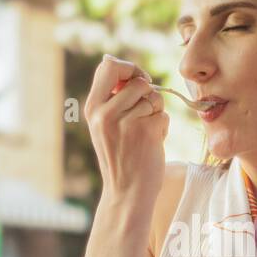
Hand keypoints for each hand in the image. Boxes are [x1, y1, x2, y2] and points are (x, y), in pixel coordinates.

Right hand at [83, 54, 167, 207]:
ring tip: (147, 132)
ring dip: (157, 112)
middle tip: (147, 110)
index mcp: (93, 108)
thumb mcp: (105, 126)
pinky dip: (163, 128)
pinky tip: (152, 143)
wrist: (126, 193)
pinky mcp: (145, 131)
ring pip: (154, 97)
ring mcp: (125, 122)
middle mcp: (105, 113)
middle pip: (138, 80)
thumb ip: (111, 98)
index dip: (129, 69)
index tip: (137, 82)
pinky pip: (164, 115)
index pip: (109, 65)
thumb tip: (116, 62)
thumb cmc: (121, 158)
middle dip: (149, 93)